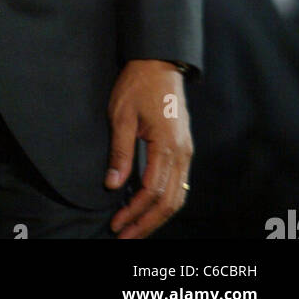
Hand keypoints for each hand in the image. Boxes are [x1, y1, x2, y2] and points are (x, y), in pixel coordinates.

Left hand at [106, 60, 192, 238]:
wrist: (159, 61)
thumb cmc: (138, 84)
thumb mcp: (121, 115)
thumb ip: (119, 152)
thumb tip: (112, 184)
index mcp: (167, 145)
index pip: (152, 191)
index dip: (134, 211)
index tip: (116, 224)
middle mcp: (182, 152)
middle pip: (170, 202)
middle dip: (147, 223)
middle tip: (125, 236)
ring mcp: (186, 151)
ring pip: (178, 196)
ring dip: (157, 216)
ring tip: (136, 228)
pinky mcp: (184, 147)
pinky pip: (179, 183)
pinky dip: (165, 201)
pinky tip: (149, 207)